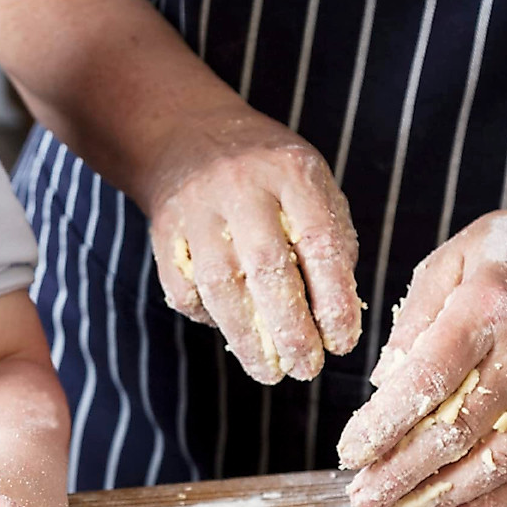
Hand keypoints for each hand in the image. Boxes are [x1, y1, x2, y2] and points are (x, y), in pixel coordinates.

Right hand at [146, 102, 361, 383]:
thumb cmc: (266, 172)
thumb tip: (338, 316)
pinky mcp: (164, 231)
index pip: (320, 243)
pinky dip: (208, 318)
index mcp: (291, 171)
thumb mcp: (310, 182)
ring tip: (270, 371)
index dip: (334, 299)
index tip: (342, 342)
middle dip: (290, 329)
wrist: (188, 135)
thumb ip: (330, 238)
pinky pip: (184, 287)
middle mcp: (241, 186)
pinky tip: (232, 331)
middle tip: (306, 369)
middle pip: (267, 268)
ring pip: (220, 285)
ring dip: (247, 339)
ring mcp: (196, 208)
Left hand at [337, 208, 506, 506]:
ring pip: (497, 460)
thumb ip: (414, 318)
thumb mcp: (452, 259)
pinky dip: (497, 500)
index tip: (351, 451)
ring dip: (443, 496)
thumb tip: (383, 382)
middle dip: (403, 473)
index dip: (386, 424)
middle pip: (458, 429)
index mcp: (487, 307)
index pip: (429, 378)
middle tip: (363, 496)